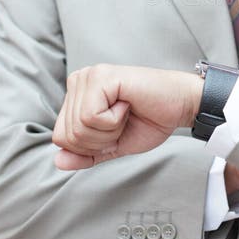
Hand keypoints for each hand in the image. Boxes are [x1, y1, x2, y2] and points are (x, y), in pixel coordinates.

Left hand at [53, 64, 202, 169]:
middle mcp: (78, 81)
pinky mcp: (101, 77)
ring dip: (109, 130)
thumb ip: (85, 154)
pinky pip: (90, 117)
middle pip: (67, 135)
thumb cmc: (150, 120)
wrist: (180, 106)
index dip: (90, 146)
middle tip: (123, 121)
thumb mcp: (112, 145)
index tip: (116, 129)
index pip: (61, 138)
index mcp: (76, 96)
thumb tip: (58, 161)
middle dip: (100, 140)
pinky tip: (127, 104)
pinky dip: (113, 121)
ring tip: (126, 112)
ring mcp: (88, 77)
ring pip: (78, 127)